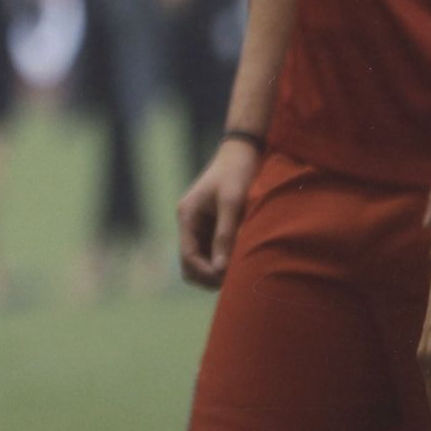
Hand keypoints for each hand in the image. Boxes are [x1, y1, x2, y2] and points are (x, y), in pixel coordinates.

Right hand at [176, 132, 258, 288]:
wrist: (243, 150)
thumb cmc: (237, 172)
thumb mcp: (233, 203)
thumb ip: (225, 235)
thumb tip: (220, 269)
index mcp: (187, 216)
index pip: (188, 257)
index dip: (205, 273)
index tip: (225, 279)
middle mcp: (190, 222)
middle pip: (190, 263)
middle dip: (208, 275)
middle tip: (232, 280)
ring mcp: (200, 224)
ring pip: (202, 259)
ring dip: (216, 268)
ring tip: (238, 271)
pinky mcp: (212, 223)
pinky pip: (213, 250)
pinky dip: (223, 258)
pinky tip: (240, 259)